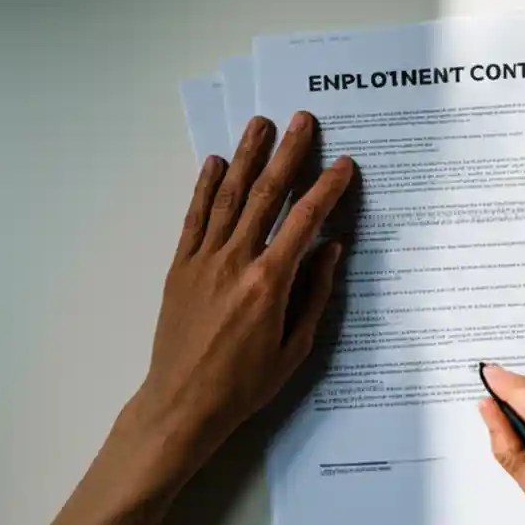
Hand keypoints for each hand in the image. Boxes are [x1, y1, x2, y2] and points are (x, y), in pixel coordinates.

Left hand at [114, 112, 352, 488]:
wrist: (183, 404)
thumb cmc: (245, 384)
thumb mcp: (294, 347)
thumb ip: (314, 294)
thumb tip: (331, 249)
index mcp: (269, 282)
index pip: (304, 221)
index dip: (326, 188)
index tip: (343, 164)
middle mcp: (235, 261)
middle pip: (265, 195)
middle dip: (287, 154)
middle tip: (302, 120)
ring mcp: (203, 260)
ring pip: (228, 197)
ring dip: (246, 157)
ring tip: (260, 125)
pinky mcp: (180, 266)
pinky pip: (194, 218)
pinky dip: (204, 188)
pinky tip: (215, 162)